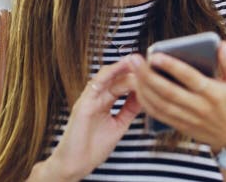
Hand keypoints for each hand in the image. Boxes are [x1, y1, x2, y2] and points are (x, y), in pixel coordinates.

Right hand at [47, 55, 141, 180]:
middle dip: (131, 69)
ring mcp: (88, 99)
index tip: (150, 70)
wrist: (75, 165)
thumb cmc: (92, 149)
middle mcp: (95, 98)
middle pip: (116, 78)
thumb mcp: (118, 125)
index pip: (121, 84)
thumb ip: (129, 110)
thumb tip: (143, 97)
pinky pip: (96, 84)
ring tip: (136, 59)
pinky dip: (109, 74)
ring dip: (121, 67)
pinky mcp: (83, 104)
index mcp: (103, 103)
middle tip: (148, 62)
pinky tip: (121, 67)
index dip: (135, 77)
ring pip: (106, 76)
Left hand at [128, 40, 225, 152]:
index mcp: (214, 93)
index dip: (172, 67)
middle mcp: (199, 107)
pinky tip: (138, 90)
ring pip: (161, 105)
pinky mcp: (181, 126)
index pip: (190, 78)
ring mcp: (189, 119)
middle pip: (169, 91)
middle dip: (148, 76)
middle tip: (134, 60)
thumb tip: (221, 44)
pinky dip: (146, 103)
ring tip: (132, 72)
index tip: (155, 56)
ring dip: (143, 89)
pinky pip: (159, 115)